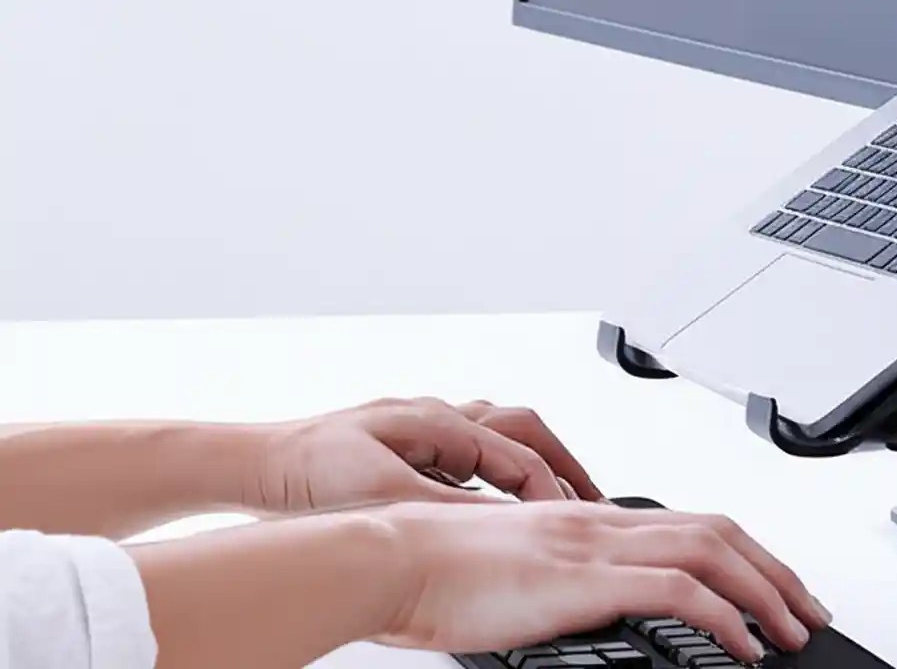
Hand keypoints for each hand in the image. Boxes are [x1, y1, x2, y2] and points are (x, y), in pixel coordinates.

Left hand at [245, 397, 605, 513]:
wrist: (255, 466)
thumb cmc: (306, 472)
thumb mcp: (384, 492)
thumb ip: (448, 505)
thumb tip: (504, 523)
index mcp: (438, 421)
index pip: (519, 455)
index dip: (553, 489)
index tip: (575, 521)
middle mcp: (438, 417)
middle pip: (526, 431)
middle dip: (565, 465)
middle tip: (597, 500)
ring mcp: (426, 428)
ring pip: (503, 434)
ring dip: (538, 463)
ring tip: (565, 497)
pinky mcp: (412, 446)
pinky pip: (477, 449)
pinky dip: (504, 470)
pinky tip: (504, 498)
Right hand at [370, 501, 832, 662]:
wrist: (392, 556)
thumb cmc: (437, 569)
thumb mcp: (517, 569)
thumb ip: (565, 578)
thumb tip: (595, 603)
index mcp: (589, 519)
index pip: (691, 523)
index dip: (744, 553)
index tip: (772, 586)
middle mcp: (602, 522)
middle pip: (719, 530)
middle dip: (775, 570)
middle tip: (808, 609)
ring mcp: (596, 546)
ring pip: (713, 552)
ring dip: (766, 591)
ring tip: (793, 630)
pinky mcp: (584, 578)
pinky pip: (680, 592)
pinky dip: (725, 616)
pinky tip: (744, 646)